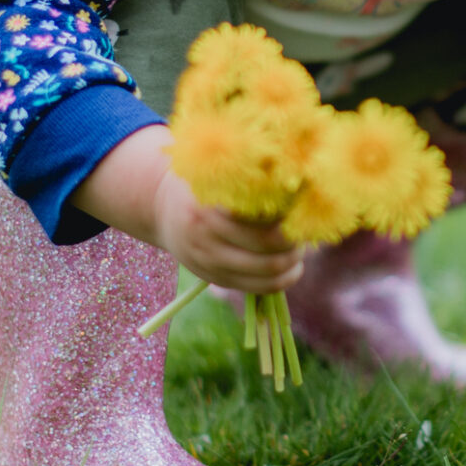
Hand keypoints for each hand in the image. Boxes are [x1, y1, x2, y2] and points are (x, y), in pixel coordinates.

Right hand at [149, 169, 303, 293]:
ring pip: (264, 274)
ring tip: (301, 251)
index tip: (305, 211)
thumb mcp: (220, 176)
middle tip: (306, 233)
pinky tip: (292, 268)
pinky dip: (280, 281)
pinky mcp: (213, 278)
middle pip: (267, 251)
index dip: (291, 221)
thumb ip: (252, 184)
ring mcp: (208, 262)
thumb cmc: (203, 183)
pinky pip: (255, 288)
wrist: (160, 207)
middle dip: (295, 245)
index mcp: (211, 208)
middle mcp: (207, 237)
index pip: (263, 226)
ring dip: (292, 265)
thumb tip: (302, 191)